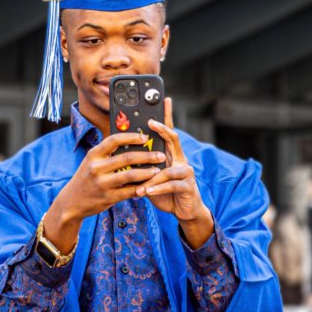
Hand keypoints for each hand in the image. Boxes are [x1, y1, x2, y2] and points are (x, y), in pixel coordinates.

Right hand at [43, 132, 165, 251]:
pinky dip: (141, 188)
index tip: (145, 137)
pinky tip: (150, 185)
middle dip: (147, 156)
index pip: (114, 140)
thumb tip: (132, 143)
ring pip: (131, 175)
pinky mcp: (107, 198)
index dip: (131, 137)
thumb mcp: (91, 162)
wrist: (71, 202)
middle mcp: (96, 168)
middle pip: (127, 157)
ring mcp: (102, 183)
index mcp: (93, 155)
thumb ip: (108, 154)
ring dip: (147, 172)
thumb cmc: (87, 178)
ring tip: (158, 170)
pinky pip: (129, 191)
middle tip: (161, 155)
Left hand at [135, 98, 213, 247]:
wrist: (185, 211)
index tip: (164, 100)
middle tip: (151, 122)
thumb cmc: (166, 193)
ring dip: (152, 176)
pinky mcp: (188, 187)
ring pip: (168, 168)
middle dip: (163, 129)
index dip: (167, 116)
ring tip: (139, 183)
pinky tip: (146, 191)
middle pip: (173, 139)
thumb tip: (123, 157)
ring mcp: (186, 172)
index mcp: (172, 156)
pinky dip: (157, 188)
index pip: (169, 132)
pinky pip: (171, 185)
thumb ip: (142, 168)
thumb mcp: (152, 178)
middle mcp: (181, 160)